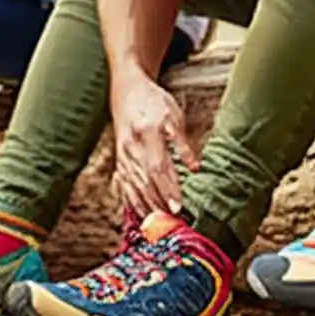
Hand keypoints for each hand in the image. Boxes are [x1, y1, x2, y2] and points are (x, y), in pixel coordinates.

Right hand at [110, 68, 199, 217]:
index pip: (159, 167)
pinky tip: (140, 214)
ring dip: (146, 207)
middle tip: (173, 222)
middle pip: (145, 182)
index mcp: (147, 133)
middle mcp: (131, 147)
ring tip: (159, 224)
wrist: (127, 91)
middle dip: (159, 204)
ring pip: (133, 187)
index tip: (179, 207)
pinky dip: (131, 201)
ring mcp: (122, 155)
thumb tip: (195, 168)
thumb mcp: (174, 116)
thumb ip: (183, 143)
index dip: (169, 189)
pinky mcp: (119, 160)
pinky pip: (123, 185)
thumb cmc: (154, 102)